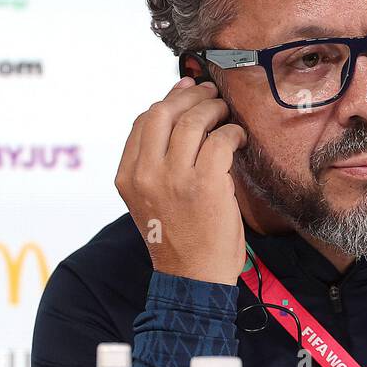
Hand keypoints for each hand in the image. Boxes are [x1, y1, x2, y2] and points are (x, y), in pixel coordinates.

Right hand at [115, 77, 247, 284]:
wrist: (193, 276)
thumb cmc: (179, 239)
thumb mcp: (151, 199)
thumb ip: (156, 164)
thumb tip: (177, 119)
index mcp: (127, 176)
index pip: (143, 122)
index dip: (167, 100)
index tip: (186, 90)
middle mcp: (145, 174)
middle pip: (163, 112)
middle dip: (191, 97)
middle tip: (210, 94)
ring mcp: (174, 178)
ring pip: (193, 122)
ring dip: (214, 110)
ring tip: (226, 114)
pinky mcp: (205, 184)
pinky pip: (220, 140)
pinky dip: (233, 132)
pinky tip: (238, 138)